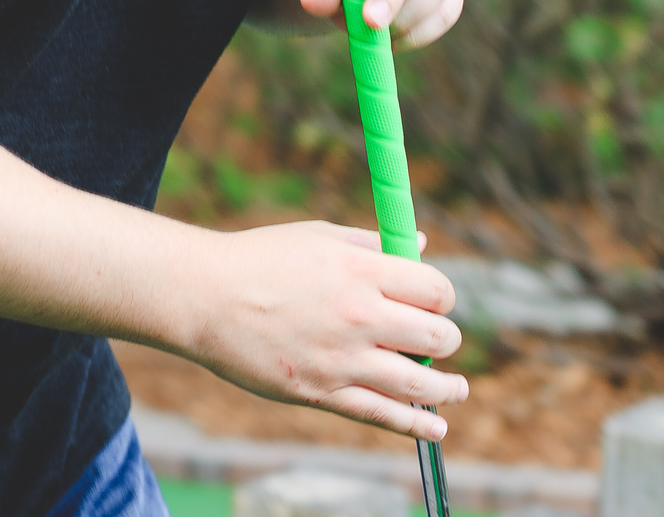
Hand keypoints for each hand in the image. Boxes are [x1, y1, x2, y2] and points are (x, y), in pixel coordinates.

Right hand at [179, 221, 465, 439]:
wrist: (204, 297)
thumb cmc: (261, 258)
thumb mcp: (320, 236)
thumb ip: (374, 243)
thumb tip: (421, 245)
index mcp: (363, 270)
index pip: (436, 290)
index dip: (444, 298)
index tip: (437, 303)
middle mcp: (361, 316)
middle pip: (437, 337)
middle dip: (447, 340)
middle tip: (441, 342)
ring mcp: (342, 359)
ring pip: (418, 382)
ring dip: (448, 389)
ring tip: (459, 390)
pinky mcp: (321, 392)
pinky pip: (380, 414)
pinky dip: (415, 424)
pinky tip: (437, 428)